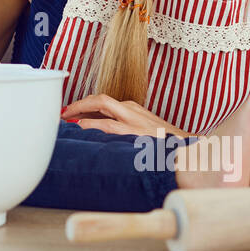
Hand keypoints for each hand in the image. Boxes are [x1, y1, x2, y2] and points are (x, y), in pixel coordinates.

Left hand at [61, 94, 191, 136]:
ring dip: (80, 111)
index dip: (84, 105)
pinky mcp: (134, 131)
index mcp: (132, 109)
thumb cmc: (165, 144)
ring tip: (65, 119)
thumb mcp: (143, 131)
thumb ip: (124, 129)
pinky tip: (80, 128)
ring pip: (101, 106)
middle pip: (99, 99)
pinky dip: (91, 125)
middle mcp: (131, 109)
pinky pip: (107, 125)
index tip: (69, 112)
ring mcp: (133, 119)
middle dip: (78, 104)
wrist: (187, 151)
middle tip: (62, 113)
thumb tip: (101, 134)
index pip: (103, 102)